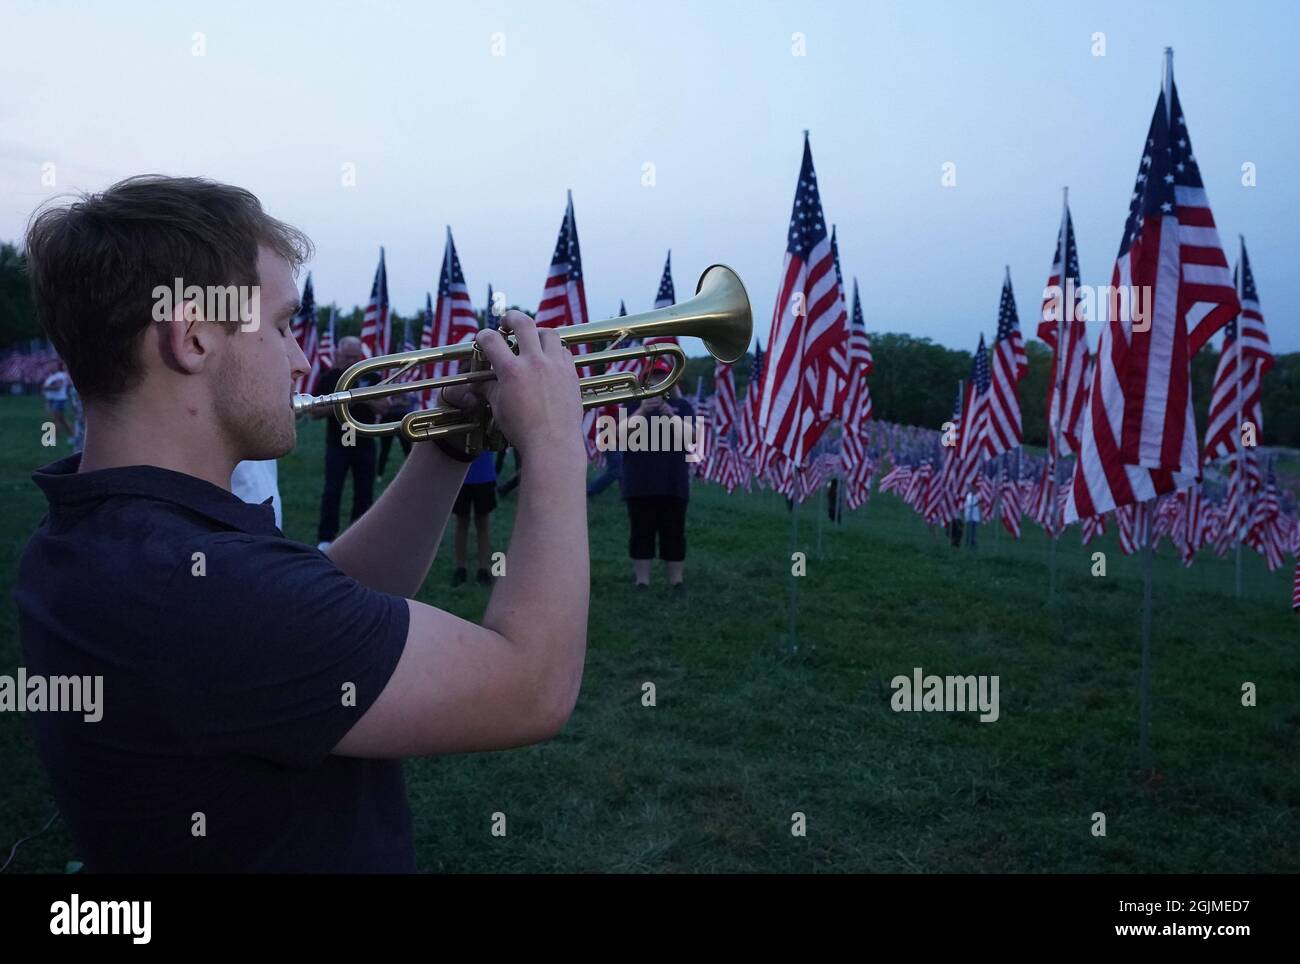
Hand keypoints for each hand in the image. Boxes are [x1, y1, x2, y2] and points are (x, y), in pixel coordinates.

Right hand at [468, 311, 583, 459]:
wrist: (553, 444)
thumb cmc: (522, 430)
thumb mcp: (498, 407)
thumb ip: (489, 388)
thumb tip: (480, 382)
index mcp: (511, 370)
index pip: (492, 340)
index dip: (483, 335)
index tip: (483, 338)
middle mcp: (535, 362)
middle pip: (523, 323)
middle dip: (511, 317)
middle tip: (507, 322)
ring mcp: (556, 366)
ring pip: (549, 333)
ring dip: (537, 332)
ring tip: (532, 339)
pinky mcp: (571, 374)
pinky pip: (564, 351)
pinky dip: (555, 351)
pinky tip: (549, 359)